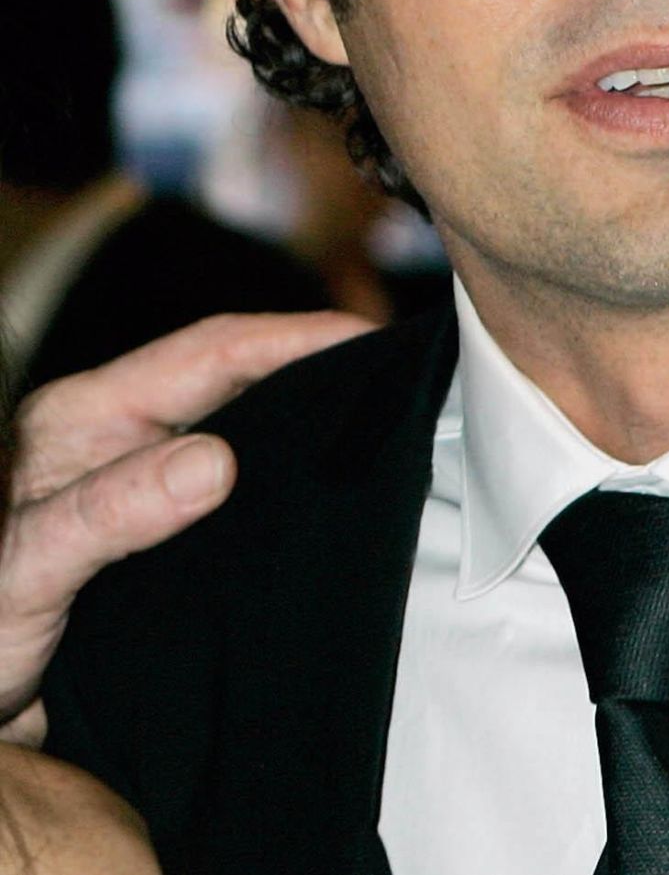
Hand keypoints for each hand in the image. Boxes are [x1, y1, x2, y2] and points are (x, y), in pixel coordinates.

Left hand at [0, 311, 367, 743]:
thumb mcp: (28, 567)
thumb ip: (108, 513)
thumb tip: (214, 462)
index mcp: (86, 417)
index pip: (211, 353)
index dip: (293, 336)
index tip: (365, 336)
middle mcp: (120, 439)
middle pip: (239, 381)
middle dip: (316, 367)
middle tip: (397, 374)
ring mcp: (145, 486)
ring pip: (247, 435)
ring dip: (306, 427)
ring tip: (381, 425)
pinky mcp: (164, 540)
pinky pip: (242, 498)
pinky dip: (288, 490)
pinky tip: (328, 505)